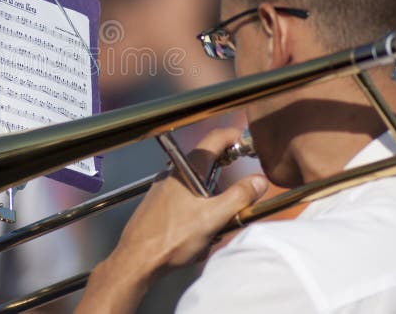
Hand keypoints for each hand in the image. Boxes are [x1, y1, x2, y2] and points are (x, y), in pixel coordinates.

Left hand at [74, 128, 267, 313]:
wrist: (137, 259)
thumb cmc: (169, 239)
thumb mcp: (212, 218)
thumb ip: (238, 197)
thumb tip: (258, 181)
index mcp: (185, 170)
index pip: (213, 139)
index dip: (234, 136)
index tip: (248, 141)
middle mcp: (173, 174)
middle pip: (206, 160)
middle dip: (227, 168)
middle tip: (243, 179)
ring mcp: (164, 188)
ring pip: (197, 181)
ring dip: (214, 192)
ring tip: (221, 215)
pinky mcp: (160, 204)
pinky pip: (187, 197)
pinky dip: (200, 206)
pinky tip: (201, 229)